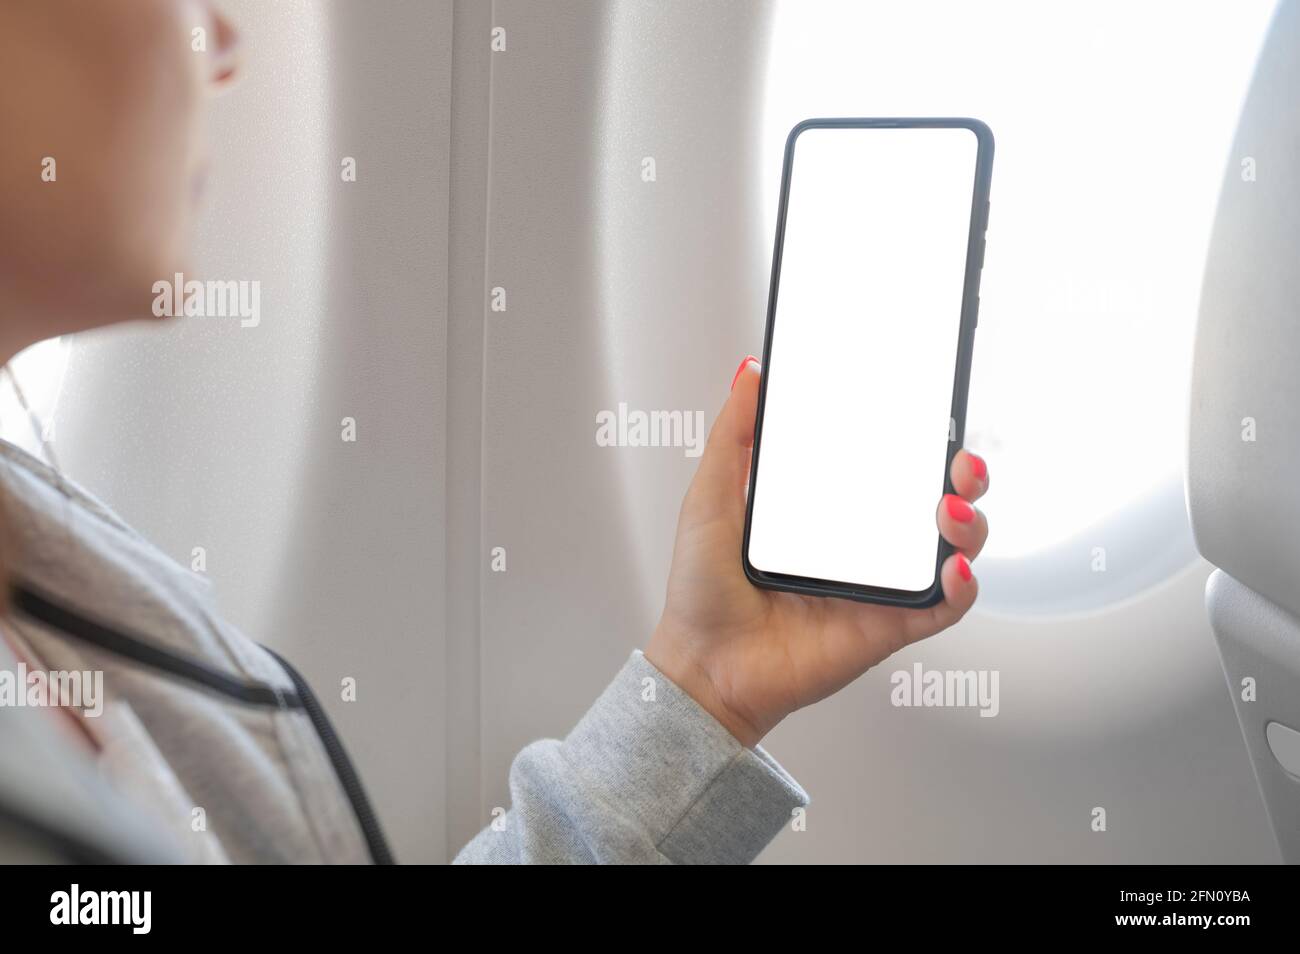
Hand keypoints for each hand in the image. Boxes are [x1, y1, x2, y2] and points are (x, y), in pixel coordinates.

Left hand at [645, 356, 988, 746]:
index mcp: (830, 510)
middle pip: (936, 501)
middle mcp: (863, 545)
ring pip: (953, 548)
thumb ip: (734, 436)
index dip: (921, 438)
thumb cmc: (703, 589)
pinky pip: (944, 606)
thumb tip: (752, 374)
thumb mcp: (711, 497)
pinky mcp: (889, 626)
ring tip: (951, 508)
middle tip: (959, 461)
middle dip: (965, 475)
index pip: (890, 465)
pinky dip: (961, 586)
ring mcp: (880, 585)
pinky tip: (952, 566)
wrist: (702, 663)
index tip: (934, 409)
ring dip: (970, 523)